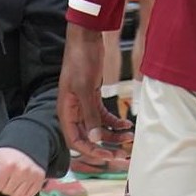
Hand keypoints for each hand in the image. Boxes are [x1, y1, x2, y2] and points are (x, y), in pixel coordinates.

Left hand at [0, 147, 44, 195]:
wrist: (25, 145)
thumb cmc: (5, 155)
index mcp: (8, 165)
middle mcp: (22, 170)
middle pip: (6, 192)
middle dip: (4, 185)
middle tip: (8, 175)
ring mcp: (32, 175)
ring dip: (13, 190)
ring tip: (15, 178)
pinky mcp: (39, 179)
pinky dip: (22, 193)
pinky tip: (21, 183)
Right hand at [57, 23, 130, 163]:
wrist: (86, 39)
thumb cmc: (81, 61)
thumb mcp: (86, 88)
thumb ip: (90, 114)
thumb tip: (94, 139)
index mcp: (66, 112)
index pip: (75, 141)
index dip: (91, 151)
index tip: (109, 156)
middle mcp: (73, 112)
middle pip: (88, 137)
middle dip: (105, 146)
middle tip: (122, 154)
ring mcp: (83, 105)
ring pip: (98, 128)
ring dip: (113, 135)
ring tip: (129, 137)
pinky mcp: (92, 97)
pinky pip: (103, 116)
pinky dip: (114, 121)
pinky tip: (126, 124)